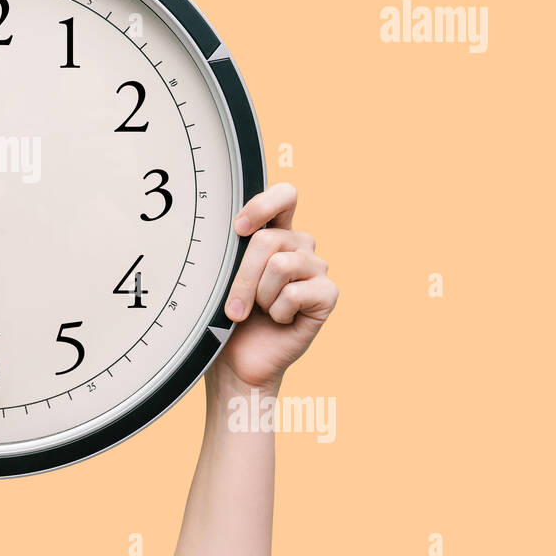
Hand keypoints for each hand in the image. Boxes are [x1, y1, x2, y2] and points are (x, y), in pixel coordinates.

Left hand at [214, 183, 337, 393]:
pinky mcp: (328, 294)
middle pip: (268, 239)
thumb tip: (238, 230)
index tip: (238, 229)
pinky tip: (281, 320)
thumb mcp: (227, 275)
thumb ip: (238, 249)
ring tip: (261, 310)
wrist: (239, 359)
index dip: (263, 206)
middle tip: (235, 306)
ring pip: (280, 265)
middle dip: (243, 277)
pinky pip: (294, 293)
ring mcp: (317, 268)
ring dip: (259, 296)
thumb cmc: (229, 315)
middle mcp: (300, 245)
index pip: (285, 196)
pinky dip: (278, 312)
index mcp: (276, 232)